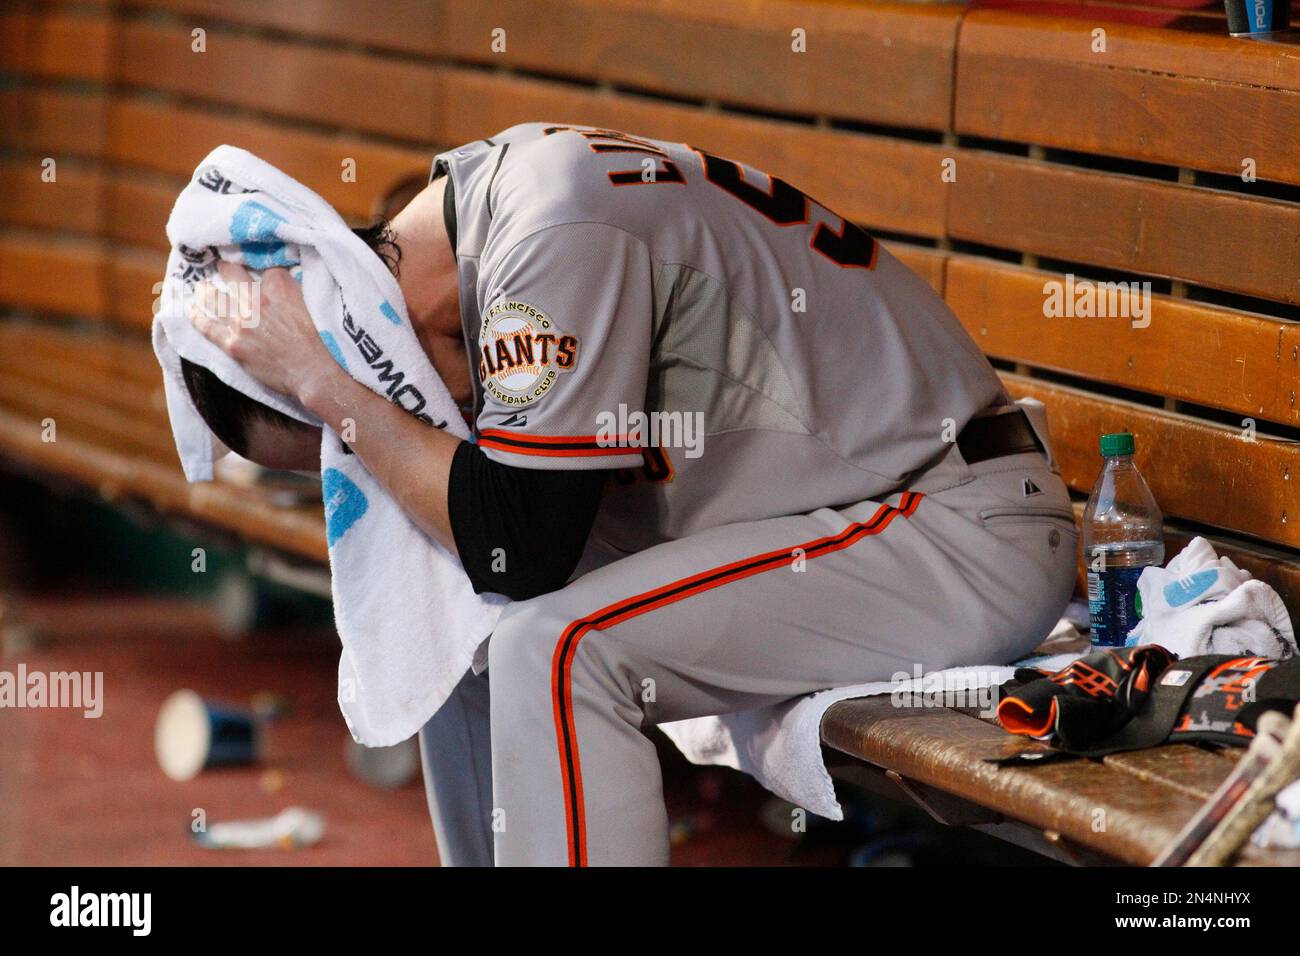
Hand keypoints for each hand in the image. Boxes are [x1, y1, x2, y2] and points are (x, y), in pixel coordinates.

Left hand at [188, 260, 335, 402]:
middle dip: (226, 269)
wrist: (315, 373)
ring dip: (205, 289)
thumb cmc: (321, 341)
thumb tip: (282, 281)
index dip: (259, 267)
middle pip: (231, 272)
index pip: (264, 266)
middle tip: (223, 270)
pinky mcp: (232, 343)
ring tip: (203, 287)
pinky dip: (196, 315)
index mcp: (280, 285)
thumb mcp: (313, 303)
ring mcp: (241, 321)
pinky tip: (191, 308)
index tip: (254, 269)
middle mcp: (256, 298)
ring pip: (212, 296)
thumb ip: (295, 288)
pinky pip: (205, 325)